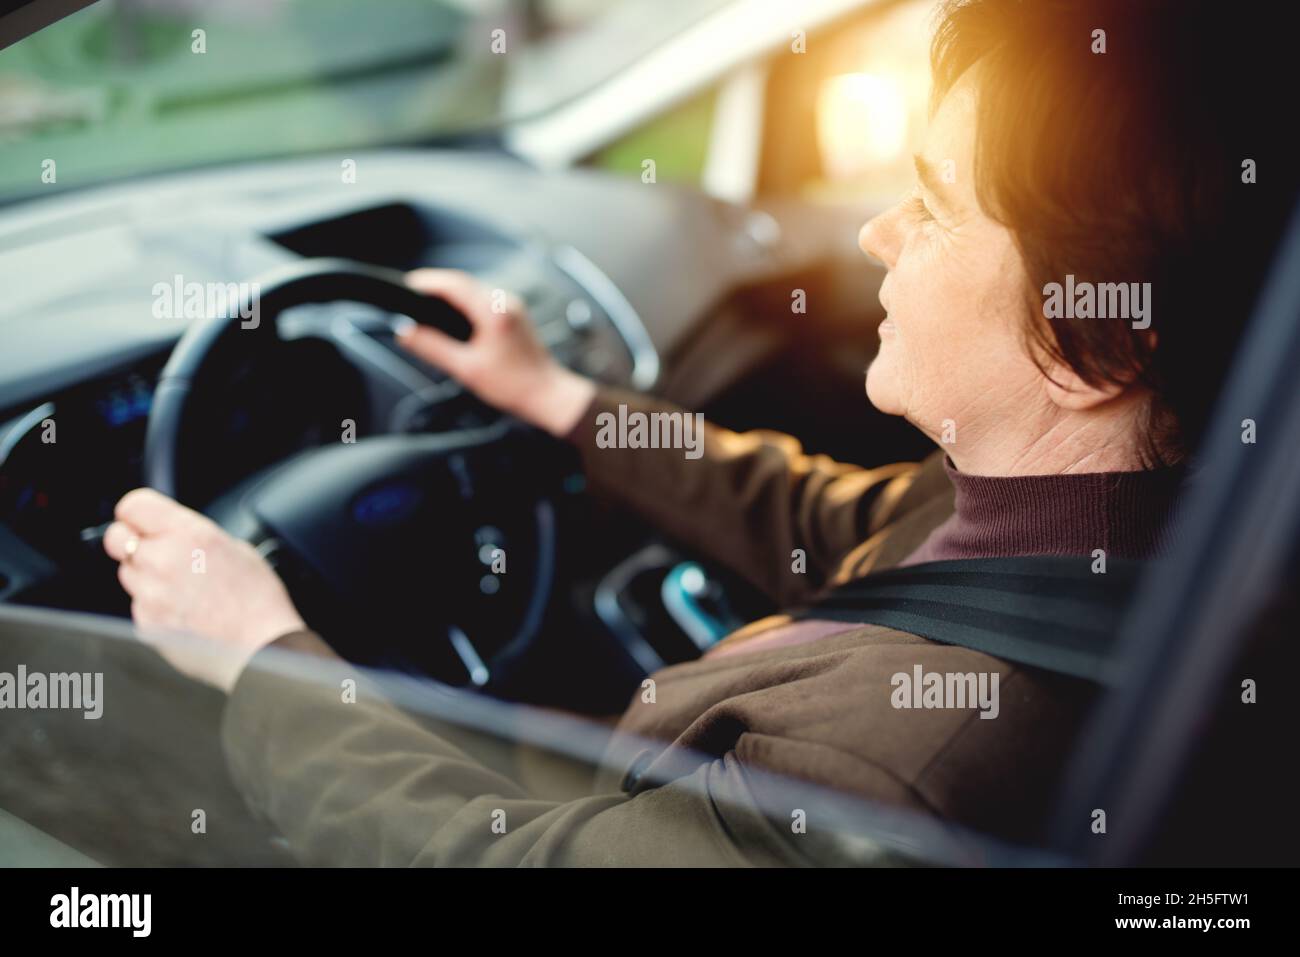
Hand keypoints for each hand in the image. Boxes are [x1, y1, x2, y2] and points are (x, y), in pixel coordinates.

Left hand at [103, 488, 306, 692]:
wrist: (261, 645)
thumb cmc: (258, 600)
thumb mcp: (236, 547)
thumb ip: (195, 536)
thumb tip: (175, 535)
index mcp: (187, 533)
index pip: (132, 505)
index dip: (136, 513)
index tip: (141, 520)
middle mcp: (161, 560)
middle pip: (116, 539)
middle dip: (131, 542)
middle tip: (154, 552)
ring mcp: (149, 595)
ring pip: (127, 574)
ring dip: (145, 577)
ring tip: (181, 589)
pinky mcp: (145, 623)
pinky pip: (138, 606)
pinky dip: (154, 607)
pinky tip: (184, 612)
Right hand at [398, 268, 595, 436]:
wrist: (548, 395)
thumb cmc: (513, 385)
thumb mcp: (466, 369)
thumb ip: (433, 348)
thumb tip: (405, 333)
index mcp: (493, 310)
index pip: (453, 284)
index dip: (427, 281)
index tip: (406, 285)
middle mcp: (505, 301)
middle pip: (463, 283)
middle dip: (436, 287)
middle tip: (410, 295)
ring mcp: (513, 307)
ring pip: (474, 291)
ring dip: (451, 295)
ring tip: (426, 305)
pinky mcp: (515, 316)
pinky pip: (484, 301)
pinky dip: (465, 304)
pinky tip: (453, 318)